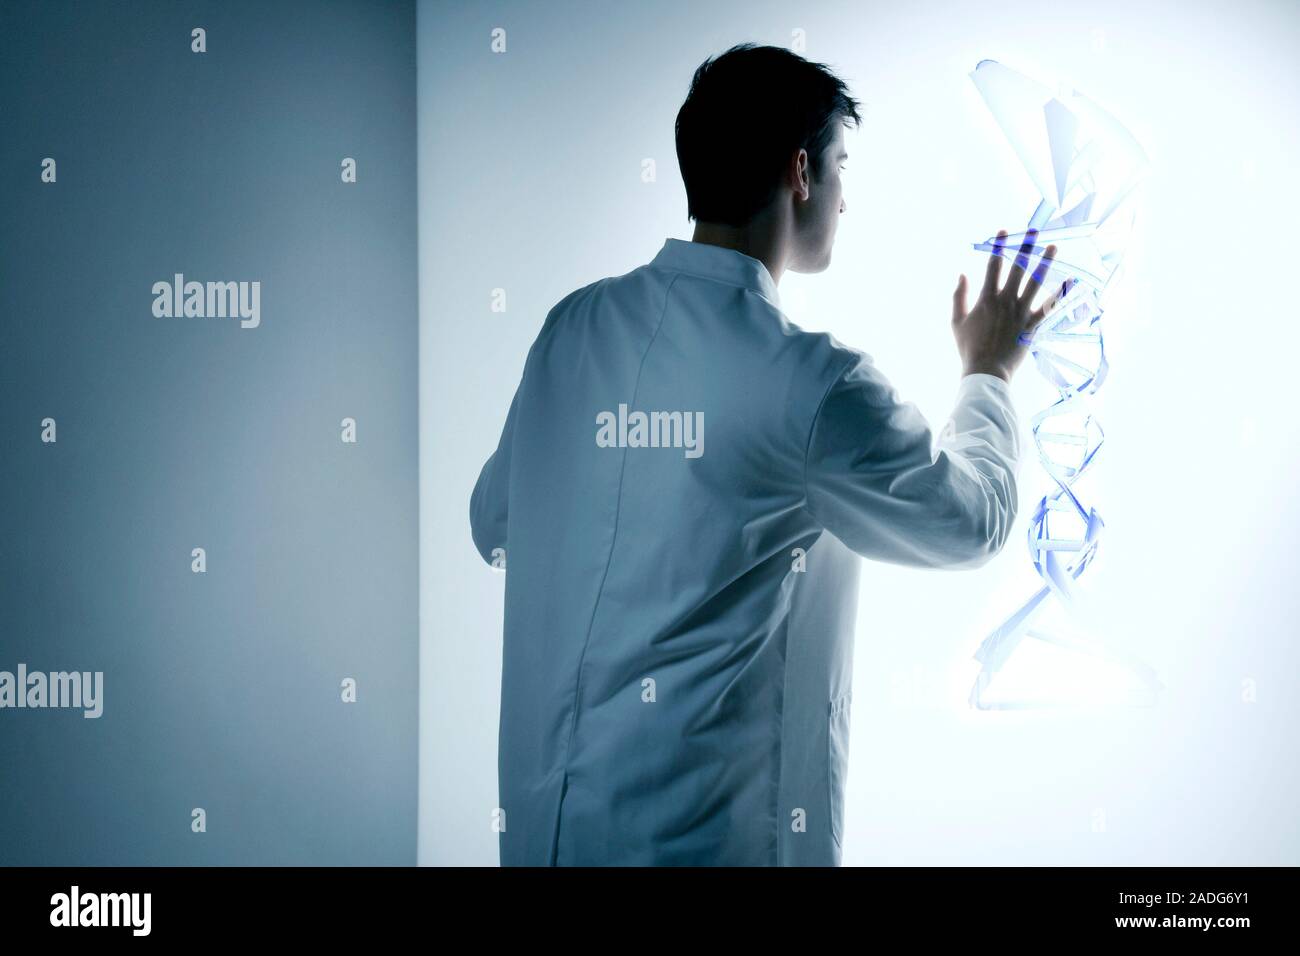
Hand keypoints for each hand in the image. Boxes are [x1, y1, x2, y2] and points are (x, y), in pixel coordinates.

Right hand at [952, 228, 1059, 382]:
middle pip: (1017, 268)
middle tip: (1033, 230)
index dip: (998, 247)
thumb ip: (959, 297)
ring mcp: (1021, 312)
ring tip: (1053, 247)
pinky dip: (1060, 294)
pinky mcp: (1032, 325)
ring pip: (1035, 282)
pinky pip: (1049, 307)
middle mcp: (1006, 300)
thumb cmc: (968, 348)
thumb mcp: (956, 322)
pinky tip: (1070, 281)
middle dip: (1025, 247)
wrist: (986, 370)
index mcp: (986, 298)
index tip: (1003, 231)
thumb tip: (962, 275)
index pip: (993, 266)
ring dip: (1045, 263)